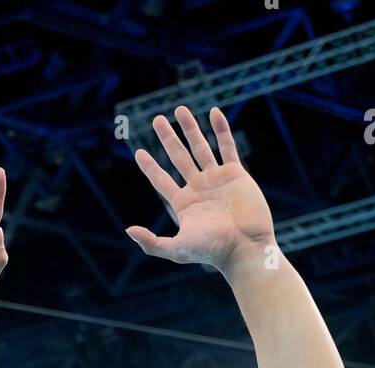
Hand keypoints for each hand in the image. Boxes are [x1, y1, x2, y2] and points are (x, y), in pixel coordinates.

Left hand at [125, 106, 274, 274]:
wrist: (245, 247)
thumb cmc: (213, 251)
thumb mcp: (178, 249)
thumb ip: (152, 243)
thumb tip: (128, 230)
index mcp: (184, 203)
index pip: (161, 180)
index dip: (150, 167)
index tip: (138, 152)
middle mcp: (198, 188)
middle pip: (178, 157)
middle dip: (168, 138)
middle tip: (157, 120)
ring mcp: (217, 179)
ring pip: (200, 147)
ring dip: (190, 128)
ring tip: (180, 110)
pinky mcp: (236, 174)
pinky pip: (227, 147)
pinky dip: (221, 130)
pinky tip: (214, 112)